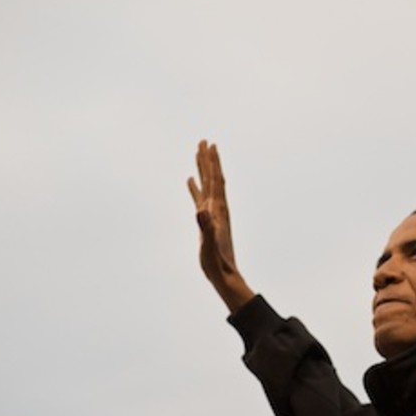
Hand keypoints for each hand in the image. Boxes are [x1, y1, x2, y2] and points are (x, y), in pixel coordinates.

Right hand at [188, 140, 254, 311]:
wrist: (224, 275)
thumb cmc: (217, 262)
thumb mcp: (210, 245)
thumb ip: (206, 228)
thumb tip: (202, 211)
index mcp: (218, 210)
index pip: (215, 181)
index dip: (211, 162)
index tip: (208, 145)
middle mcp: (217, 209)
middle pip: (213, 178)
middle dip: (208, 159)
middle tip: (204, 141)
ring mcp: (212, 214)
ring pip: (207, 185)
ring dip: (203, 169)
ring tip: (198, 154)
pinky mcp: (207, 221)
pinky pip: (200, 198)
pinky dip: (195, 187)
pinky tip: (191, 180)